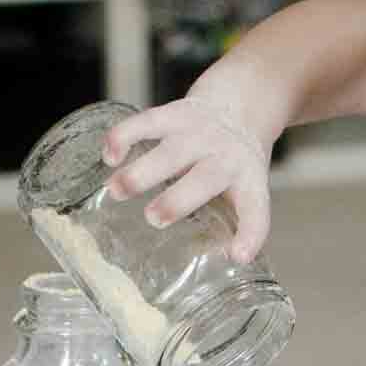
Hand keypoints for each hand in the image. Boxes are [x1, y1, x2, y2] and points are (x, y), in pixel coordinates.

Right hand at [101, 95, 273, 263]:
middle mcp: (226, 156)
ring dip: (140, 172)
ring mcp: (199, 133)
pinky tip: (110, 156)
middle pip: (204, 180)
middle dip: (175, 200)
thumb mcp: (247, 189)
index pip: (256, 210)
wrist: (241, 105)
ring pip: (169, 152)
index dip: (250, 235)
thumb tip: (220, 260)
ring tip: (116, 190)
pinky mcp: (174, 114)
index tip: (238, 256)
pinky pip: (146, 122)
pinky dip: (124, 137)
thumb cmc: (237, 161)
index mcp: (248, 180)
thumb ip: (232, 223)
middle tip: (153, 219)